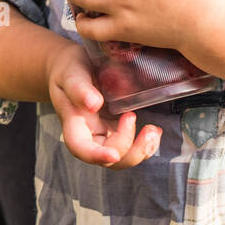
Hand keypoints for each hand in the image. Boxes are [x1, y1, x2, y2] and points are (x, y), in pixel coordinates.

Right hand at [45, 41, 161, 169]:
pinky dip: (146, 143)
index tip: (114, 154)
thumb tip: (94, 104)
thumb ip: (79, 88)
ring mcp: (104, 133)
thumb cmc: (68, 69)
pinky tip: (156, 131)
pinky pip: (132, 144)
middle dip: (129, 151)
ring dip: (141, 150)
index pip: (81, 148)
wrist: (73, 65)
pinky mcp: (117, 128)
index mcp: (74, 124)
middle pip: (107, 159)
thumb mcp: (70, 73)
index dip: (97, 156)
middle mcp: (89, 134)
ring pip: (122, 156)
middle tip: (142, 125)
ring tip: (154, 131)